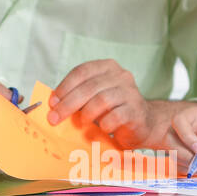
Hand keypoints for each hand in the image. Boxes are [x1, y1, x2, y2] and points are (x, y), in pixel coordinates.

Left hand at [46, 59, 164, 147]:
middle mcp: (121, 76)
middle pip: (89, 87)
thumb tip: (53, 104)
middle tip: (55, 118)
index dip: (64, 87)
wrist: (144, 124)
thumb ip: (76, 95)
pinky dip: (103, 124)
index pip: (81, 71)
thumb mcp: (93, 97)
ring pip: (101, 100)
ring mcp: (131, 92)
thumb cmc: (112, 110)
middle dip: (68, 104)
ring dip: (86, 114)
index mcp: (107, 67)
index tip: (52, 102)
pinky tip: (101, 128)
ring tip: (81, 123)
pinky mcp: (136, 111)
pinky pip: (115, 117)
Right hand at [169, 106, 196, 174]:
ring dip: (190, 165)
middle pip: (170, 140)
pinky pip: (179, 167)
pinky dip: (192, 171)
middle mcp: (184, 130)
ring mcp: (182, 145)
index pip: (179, 121)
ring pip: (173, 155)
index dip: (186, 136)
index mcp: (195, 117)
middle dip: (186, 155)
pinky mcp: (184, 159)